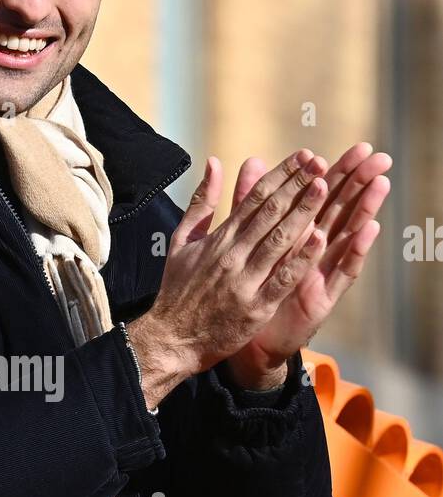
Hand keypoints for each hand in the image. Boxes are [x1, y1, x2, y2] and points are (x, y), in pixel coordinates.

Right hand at [126, 149, 331, 401]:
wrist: (171, 339)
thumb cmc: (177, 290)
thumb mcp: (181, 241)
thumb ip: (201, 202)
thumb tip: (213, 163)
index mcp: (218, 238)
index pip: (254, 197)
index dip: (282, 174)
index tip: (304, 158)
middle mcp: (232, 255)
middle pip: (270, 213)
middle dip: (297, 185)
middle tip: (321, 164)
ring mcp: (245, 281)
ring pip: (279, 240)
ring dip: (303, 212)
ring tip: (325, 188)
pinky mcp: (256, 307)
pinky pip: (282, 279)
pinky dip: (301, 259)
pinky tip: (320, 239)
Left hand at [226, 142, 390, 383]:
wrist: (243, 338)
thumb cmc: (247, 287)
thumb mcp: (245, 240)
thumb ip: (248, 201)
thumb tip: (251, 161)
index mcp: (298, 233)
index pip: (322, 196)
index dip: (339, 172)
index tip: (357, 148)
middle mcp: (315, 250)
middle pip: (341, 210)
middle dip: (359, 183)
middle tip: (378, 157)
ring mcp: (322, 274)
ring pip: (347, 236)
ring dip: (364, 210)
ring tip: (379, 184)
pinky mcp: (323, 299)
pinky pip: (341, 273)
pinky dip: (354, 251)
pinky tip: (367, 230)